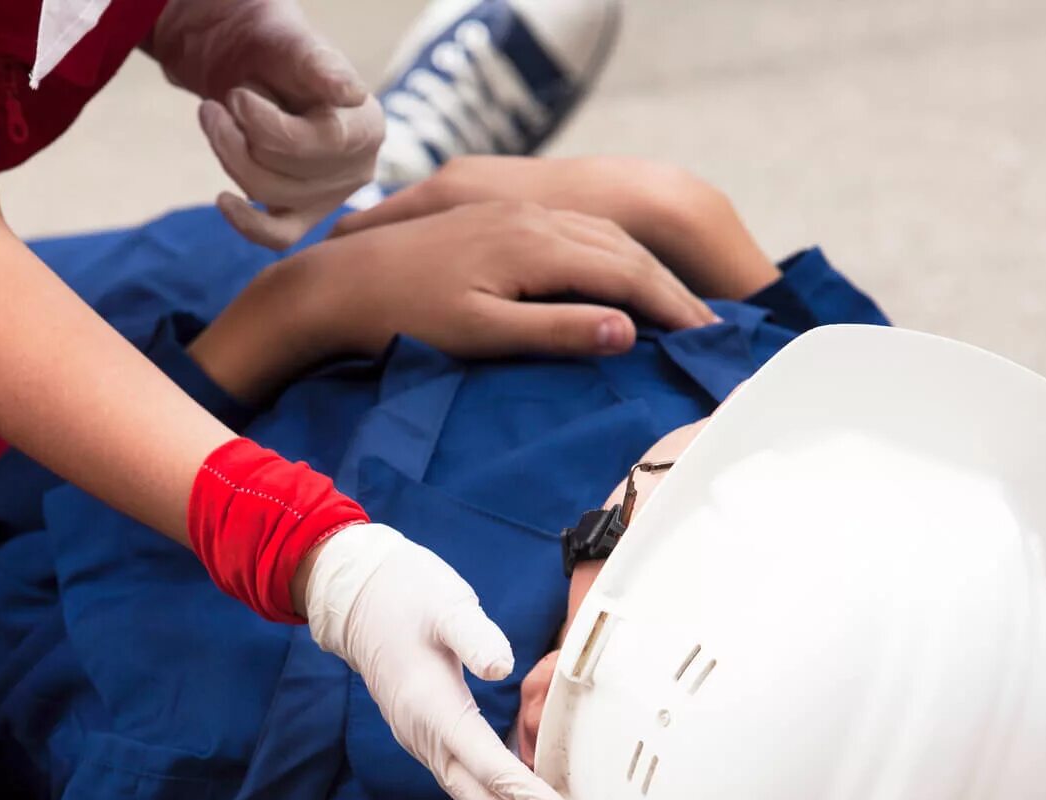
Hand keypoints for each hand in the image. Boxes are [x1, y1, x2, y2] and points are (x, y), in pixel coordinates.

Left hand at [152, 0, 384, 248]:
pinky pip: (276, 236)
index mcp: (367, 127)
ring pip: (267, 193)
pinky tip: (223, 200)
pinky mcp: (303, 217)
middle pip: (286, 171)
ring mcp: (329, 197)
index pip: (317, 142)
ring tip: (214, 117)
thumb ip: (322, 66)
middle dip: (240, 134)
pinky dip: (246, 222)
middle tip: (223, 101)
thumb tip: (349, 93)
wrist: (263, 71)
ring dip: (227, 152)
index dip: (265, 122)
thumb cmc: (283, 56)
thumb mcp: (299, 48)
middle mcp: (357, 169)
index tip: (237, 95)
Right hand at [297, 524, 584, 799]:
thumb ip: (473, 634)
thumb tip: (501, 664)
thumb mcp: (444, 603)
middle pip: (480, 799)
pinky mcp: (432, 739)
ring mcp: (426, 743)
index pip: (484, 761)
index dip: (525, 793)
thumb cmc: (406, 595)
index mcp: (431, 706)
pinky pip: (467, 789)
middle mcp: (425, 736)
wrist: (357, 597)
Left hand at [335, 156, 781, 299]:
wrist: (339, 279)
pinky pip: (575, 229)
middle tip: (706, 329)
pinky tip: (614, 277)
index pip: (626, 274)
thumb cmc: (404, 317)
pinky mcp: (499, 216)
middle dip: (669, 288)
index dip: (671, 307)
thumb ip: (556, 331)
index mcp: (534, 246)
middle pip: (622, 249)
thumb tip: (626, 332)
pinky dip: (610, 253)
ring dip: (643, 267)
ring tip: (674, 308)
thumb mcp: (483, 335)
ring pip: (601, 234)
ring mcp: (515, 212)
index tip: (704, 341)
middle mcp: (532, 218)